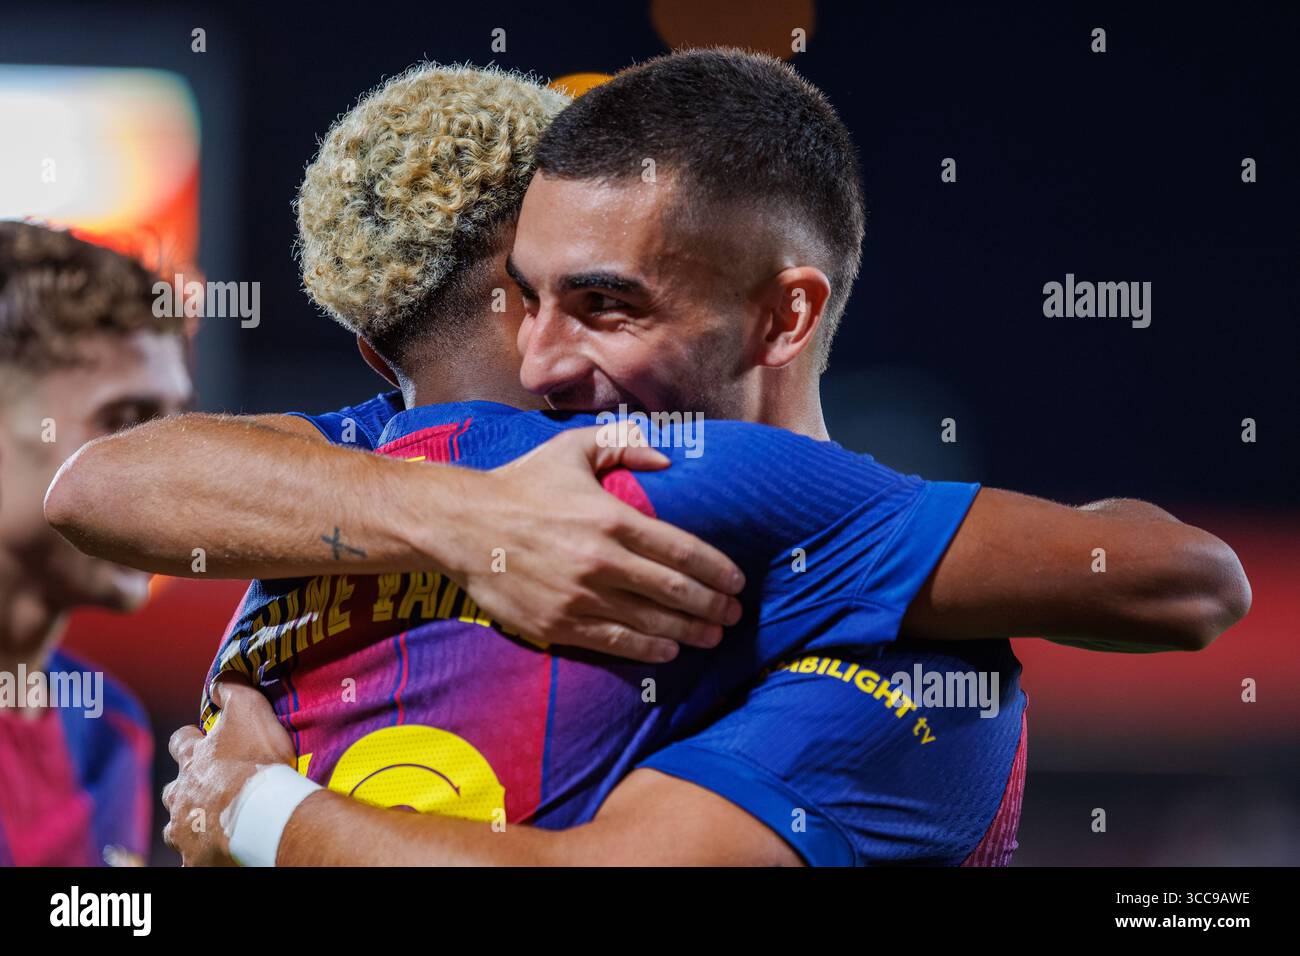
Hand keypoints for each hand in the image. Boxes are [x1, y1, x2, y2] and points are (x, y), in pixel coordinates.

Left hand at [162, 675, 297, 865]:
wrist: (260, 816)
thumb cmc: (255, 762)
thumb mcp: (249, 710)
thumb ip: (232, 690)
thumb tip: (220, 679)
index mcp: (192, 759)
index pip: (180, 742)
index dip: (191, 739)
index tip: (203, 738)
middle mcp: (180, 794)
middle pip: (174, 789)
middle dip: (188, 788)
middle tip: (214, 789)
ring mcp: (184, 830)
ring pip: (178, 827)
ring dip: (193, 823)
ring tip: (216, 824)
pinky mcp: (194, 859)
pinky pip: (194, 857)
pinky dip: (205, 853)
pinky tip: (221, 850)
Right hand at [453, 425, 744, 662]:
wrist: (461, 525)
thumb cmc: (521, 484)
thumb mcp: (571, 447)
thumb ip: (622, 443)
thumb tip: (666, 458)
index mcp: (611, 518)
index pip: (682, 551)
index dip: (717, 570)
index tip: (737, 582)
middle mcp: (602, 561)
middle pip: (675, 591)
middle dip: (713, 606)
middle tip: (734, 615)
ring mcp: (580, 597)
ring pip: (651, 622)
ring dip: (690, 632)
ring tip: (713, 636)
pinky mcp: (558, 624)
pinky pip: (615, 643)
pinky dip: (648, 649)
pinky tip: (669, 651)